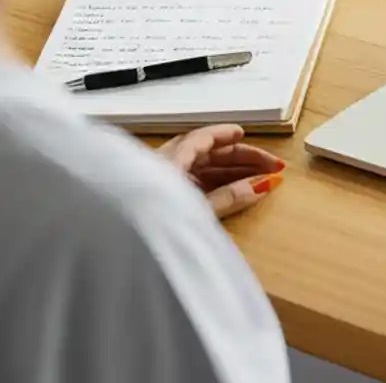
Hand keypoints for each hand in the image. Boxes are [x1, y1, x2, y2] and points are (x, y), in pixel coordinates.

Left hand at [157, 124, 285, 217]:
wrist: (115, 252)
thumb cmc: (148, 226)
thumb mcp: (196, 212)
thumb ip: (228, 198)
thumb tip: (261, 185)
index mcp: (166, 162)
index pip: (201, 139)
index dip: (225, 135)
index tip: (245, 134)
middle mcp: (161, 168)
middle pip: (205, 154)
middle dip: (239, 158)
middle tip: (270, 167)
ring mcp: (159, 185)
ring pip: (200, 170)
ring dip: (231, 173)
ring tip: (261, 180)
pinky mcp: (159, 202)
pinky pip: (192, 185)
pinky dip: (215, 185)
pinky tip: (233, 192)